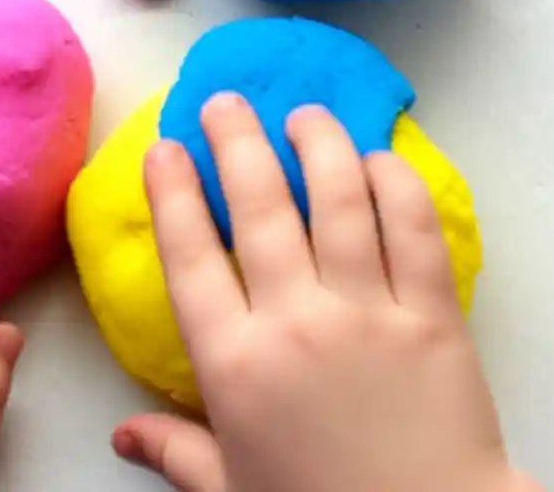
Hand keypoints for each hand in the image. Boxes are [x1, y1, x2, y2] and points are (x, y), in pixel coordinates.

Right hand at [113, 93, 542, 491]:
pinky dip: (395, 184)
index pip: (191, 257)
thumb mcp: (232, 491)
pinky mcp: (432, 315)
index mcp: (234, 365)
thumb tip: (121, 434)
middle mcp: (295, 322)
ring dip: (318, 144)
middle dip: (237, 142)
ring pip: (339, 202)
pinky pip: (413, 230)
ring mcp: (368, 312)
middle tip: (225, 100)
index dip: (174, 194)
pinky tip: (378, 159)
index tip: (164, 147)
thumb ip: (175, 452)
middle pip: (261, 208)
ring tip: (303, 112)